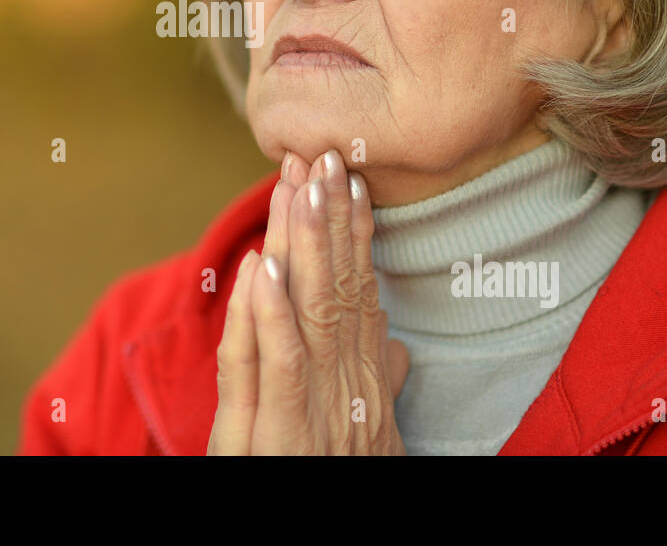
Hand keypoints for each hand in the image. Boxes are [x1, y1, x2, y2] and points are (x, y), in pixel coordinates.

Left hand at [207, 148, 410, 454]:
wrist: (311, 530)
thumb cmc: (333, 483)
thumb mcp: (368, 439)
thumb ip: (379, 387)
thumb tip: (402, 347)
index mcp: (362, 382)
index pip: (361, 294)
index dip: (354, 235)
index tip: (349, 181)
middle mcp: (346, 388)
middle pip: (339, 290)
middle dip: (330, 220)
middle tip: (323, 157)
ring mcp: (313, 409)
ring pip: (309, 313)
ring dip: (304, 244)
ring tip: (299, 185)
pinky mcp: (276, 436)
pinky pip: (274, 366)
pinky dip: (269, 314)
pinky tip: (264, 264)